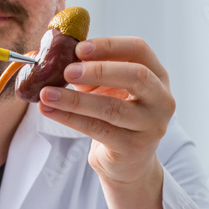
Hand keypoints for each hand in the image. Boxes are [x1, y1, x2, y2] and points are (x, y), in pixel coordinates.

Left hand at [37, 36, 174, 188]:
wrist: (128, 162)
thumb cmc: (115, 116)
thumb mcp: (106, 88)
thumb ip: (87, 69)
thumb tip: (52, 54)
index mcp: (157, 75)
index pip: (139, 50)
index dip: (109, 46)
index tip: (79, 48)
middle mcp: (161, 99)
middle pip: (135, 76)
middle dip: (98, 70)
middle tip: (66, 71)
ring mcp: (151, 125)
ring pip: (111, 108)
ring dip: (75, 99)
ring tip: (47, 93)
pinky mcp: (133, 147)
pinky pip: (97, 129)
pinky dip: (70, 118)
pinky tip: (49, 110)